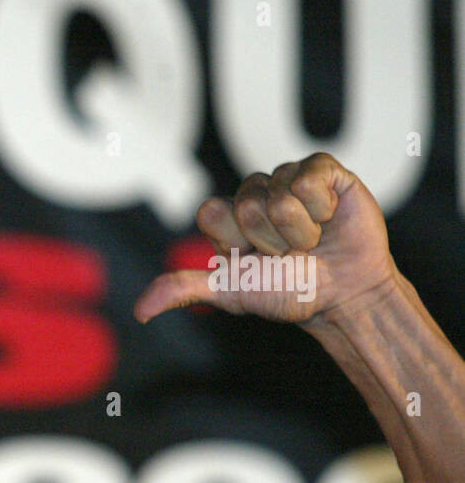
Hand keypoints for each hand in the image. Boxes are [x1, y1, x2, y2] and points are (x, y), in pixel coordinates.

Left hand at [134, 153, 397, 325]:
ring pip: (279, 194)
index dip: (234, 240)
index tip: (253, 258)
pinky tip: (329, 219)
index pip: (210, 212)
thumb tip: (139, 311)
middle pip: (245, 205)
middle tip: (288, 252)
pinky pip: (309, 179)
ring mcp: (288, 179)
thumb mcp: (230, 292)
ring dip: (298, 230)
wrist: (343, 295)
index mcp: (227, 217)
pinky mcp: (324, 171)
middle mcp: (254, 193)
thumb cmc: (288, 292)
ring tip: (312, 240)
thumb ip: (184, 289)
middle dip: (271, 239)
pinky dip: (321, 210)